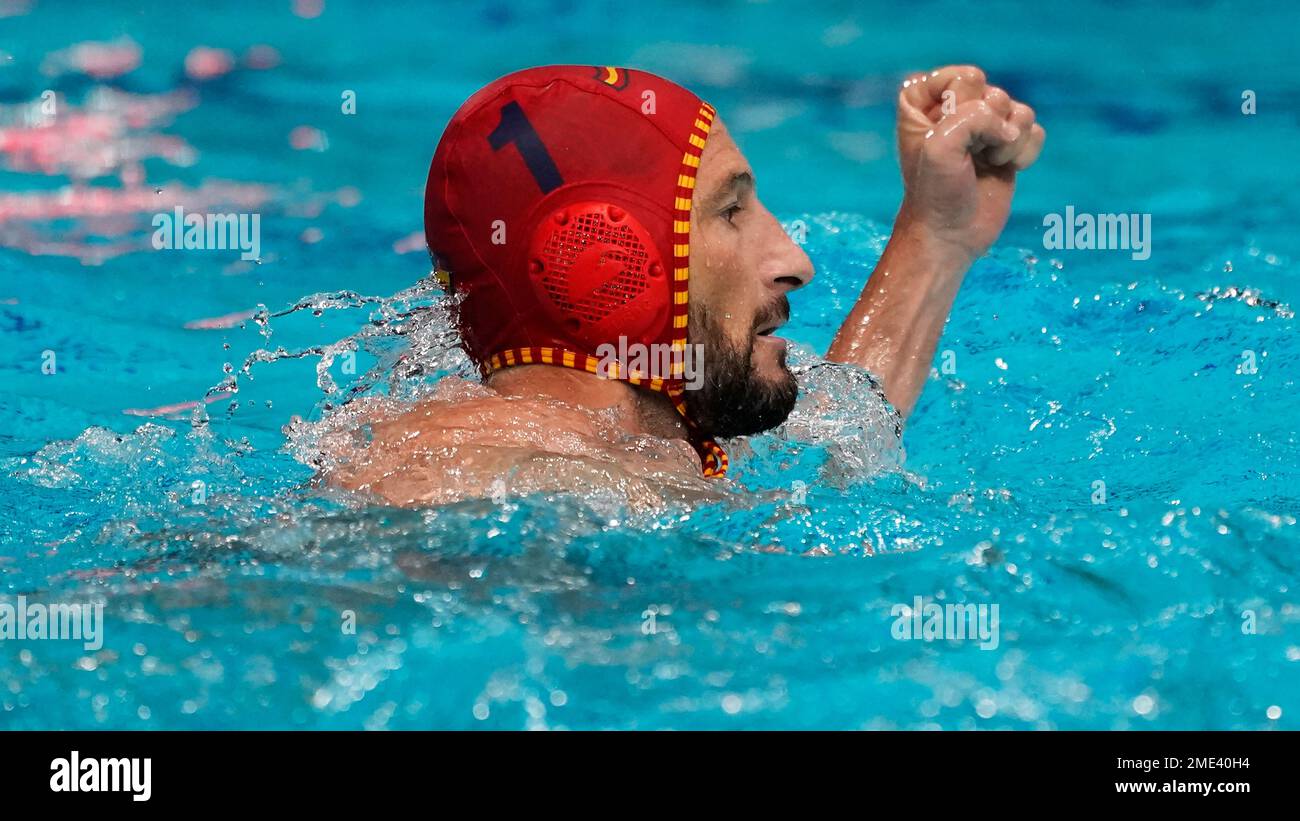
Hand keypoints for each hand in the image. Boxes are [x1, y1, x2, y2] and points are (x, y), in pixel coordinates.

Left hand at [894, 65, 1044, 261]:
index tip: (942, 137)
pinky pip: (1034, 130)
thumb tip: (1012, 130)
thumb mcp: (940, 146)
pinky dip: (1024, 152)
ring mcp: (983, 126)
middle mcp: (954, 107)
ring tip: (985, 164)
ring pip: (1018, 110)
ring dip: (1007, 143)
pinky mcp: (1007, 145)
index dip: (962, 109)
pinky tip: (1005, 170)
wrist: (951, 234)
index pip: (963, 78)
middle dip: (987, 128)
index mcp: (923, 100)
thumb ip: (974, 117)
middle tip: (968, 156)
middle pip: (994, 93)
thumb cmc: (935, 192)